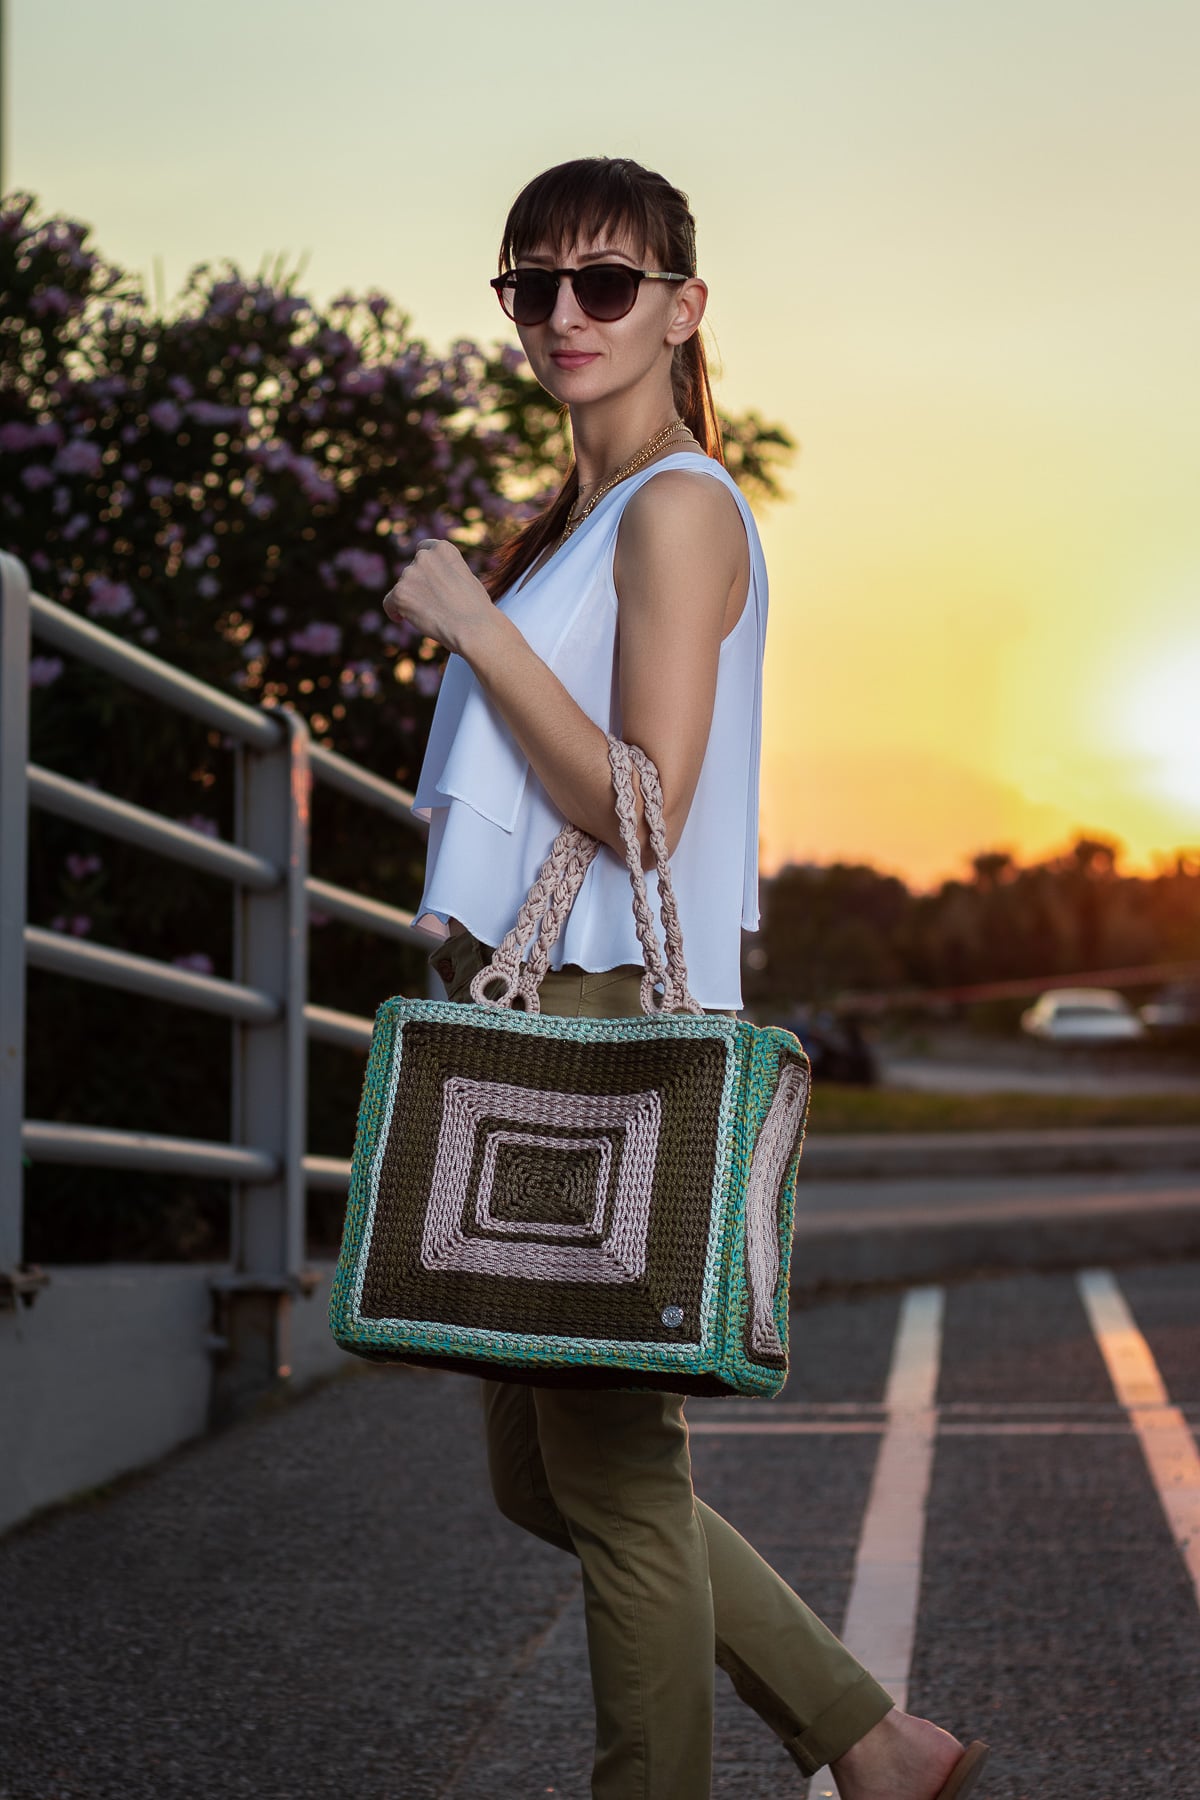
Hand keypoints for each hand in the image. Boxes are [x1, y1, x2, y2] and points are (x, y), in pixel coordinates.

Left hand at [383, 539, 493, 658]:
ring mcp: (410, 573)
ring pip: (402, 588)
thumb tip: (433, 580)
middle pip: (412, 571)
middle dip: (417, 586)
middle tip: (430, 605)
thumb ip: (446, 572)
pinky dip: (394, 611)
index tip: (424, 579)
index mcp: (443, 549)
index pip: (424, 549)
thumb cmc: (476, 610)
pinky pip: (389, 602)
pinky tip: (400, 619)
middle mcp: (424, 556)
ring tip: (429, 616)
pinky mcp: (400, 592)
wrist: (473, 627)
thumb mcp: (466, 578)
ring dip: (410, 599)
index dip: (423, 566)